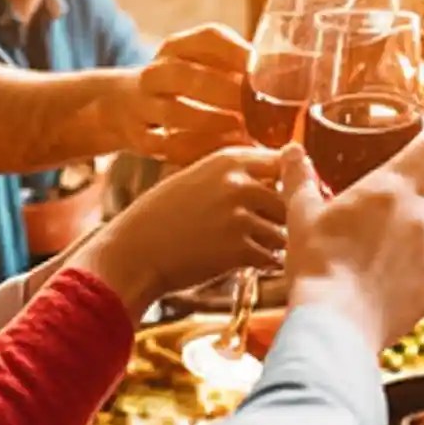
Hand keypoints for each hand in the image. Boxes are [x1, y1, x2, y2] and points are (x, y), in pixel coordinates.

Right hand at [70, 147, 290, 318]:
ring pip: (283, 231)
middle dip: (284, 218)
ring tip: (253, 248)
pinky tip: (248, 264)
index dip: (288, 182)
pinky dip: (264, 264)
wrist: (134, 252)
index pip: (281, 162)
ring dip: (274, 243)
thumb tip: (277, 177)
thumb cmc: (161, 218)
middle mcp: (238, 183)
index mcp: (228, 160)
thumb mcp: (196, 179)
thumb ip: (233, 176)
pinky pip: (271, 257)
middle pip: (289, 200)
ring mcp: (240, 216)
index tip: (287, 196)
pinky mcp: (239, 249)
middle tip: (268, 231)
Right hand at [109, 24, 252, 165]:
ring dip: (213, 125)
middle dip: (226, 94)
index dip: (240, 54)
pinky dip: (197, 151)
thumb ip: (244, 70)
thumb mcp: (207, 67)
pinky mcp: (139, 136)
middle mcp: (158, 70)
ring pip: (176, 112)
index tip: (266, 73)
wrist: (125, 106)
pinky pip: (167, 145)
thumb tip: (301, 75)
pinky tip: (223, 155)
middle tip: (257, 112)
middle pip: (187, 76)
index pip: (210, 38)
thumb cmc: (188, 88)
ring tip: (244, 135)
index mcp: (180, 46)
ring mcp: (143, 103)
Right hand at [284, 115, 423, 349]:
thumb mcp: (301, 215)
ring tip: (396, 235)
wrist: (335, 323)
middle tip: (411, 186)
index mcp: (391, 189)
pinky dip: (418, 266)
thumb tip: (291, 153)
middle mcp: (420, 218)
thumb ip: (299, 179)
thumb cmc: (318, 266)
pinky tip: (392, 275)